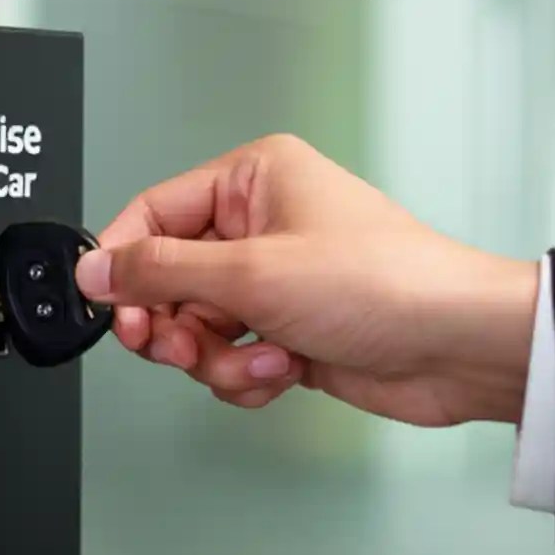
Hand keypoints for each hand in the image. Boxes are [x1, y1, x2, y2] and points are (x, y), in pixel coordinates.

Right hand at [75, 134, 538, 425]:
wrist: (457, 348)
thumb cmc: (384, 284)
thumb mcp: (252, 272)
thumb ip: (159, 271)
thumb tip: (97, 267)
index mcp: (253, 180)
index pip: (153, 213)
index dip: (123, 263)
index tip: (104, 305)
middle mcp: (261, 226)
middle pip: (167, 279)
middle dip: (172, 323)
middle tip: (177, 344)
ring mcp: (275, 282)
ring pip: (197, 327)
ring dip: (216, 356)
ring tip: (259, 358)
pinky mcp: (289, 331)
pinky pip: (231, 357)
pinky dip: (247, 374)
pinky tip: (284, 370)